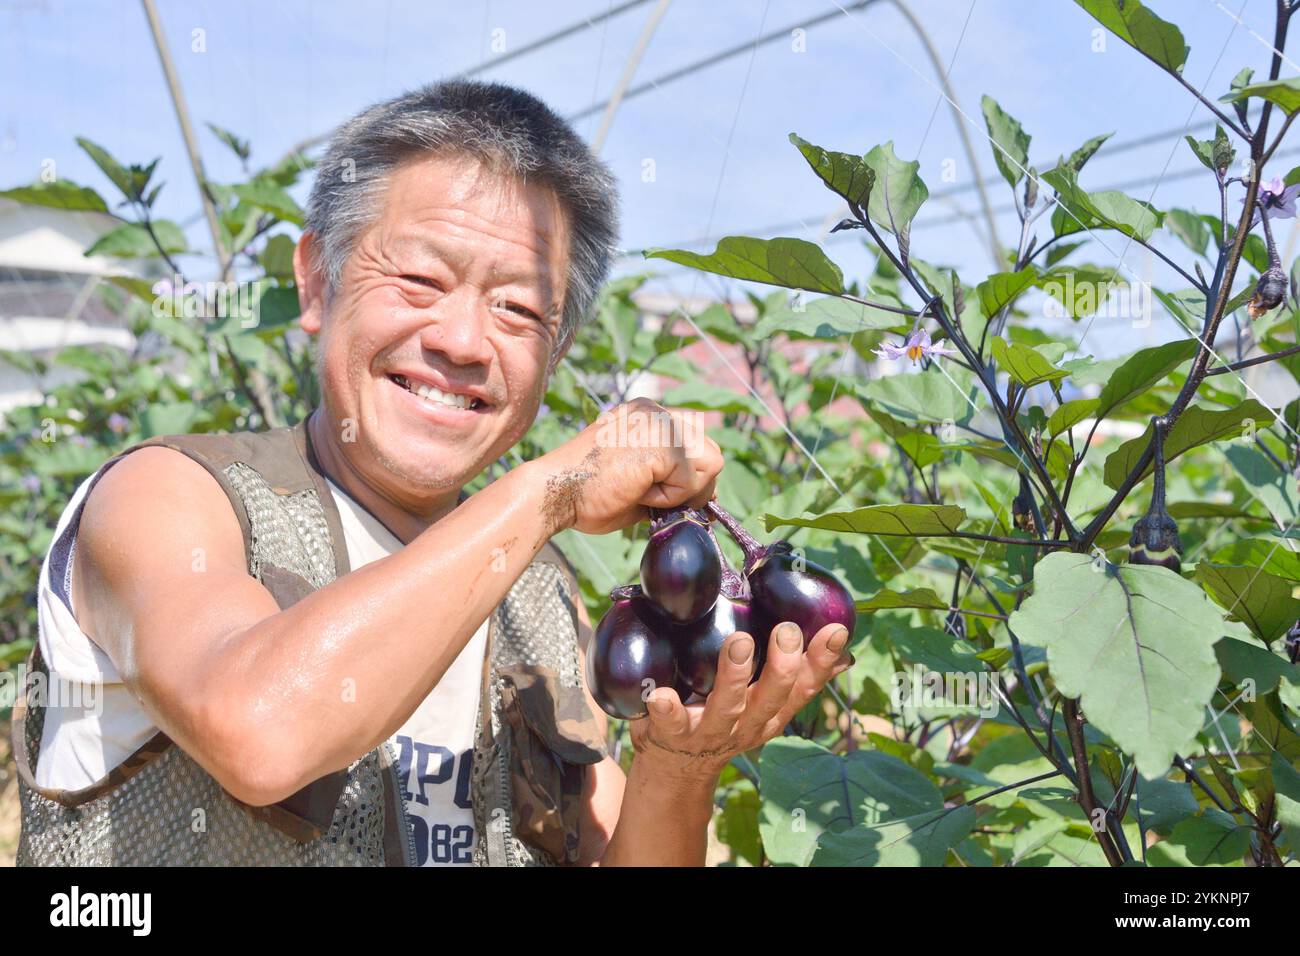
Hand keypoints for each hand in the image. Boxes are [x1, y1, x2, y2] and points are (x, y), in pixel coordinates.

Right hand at [534, 398, 722, 535]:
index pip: (695, 444)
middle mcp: (656, 411)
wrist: (553, 492)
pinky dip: (671, 497)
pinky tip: (637, 492)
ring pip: (710, 463)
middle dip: (693, 485)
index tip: (662, 495)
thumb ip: (670, 479)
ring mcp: (660, 423)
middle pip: (710, 451)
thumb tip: (708, 495)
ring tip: (643, 492)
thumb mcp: (637, 479)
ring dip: (683, 490)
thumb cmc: (586, 494)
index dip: (689, 477)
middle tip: (654, 499)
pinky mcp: (662, 443)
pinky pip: (692, 479)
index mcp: (647, 415)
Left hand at [629, 620, 854, 781]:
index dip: (821, 662)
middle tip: (786, 632)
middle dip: (782, 668)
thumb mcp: (764, 704)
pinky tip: (661, 695)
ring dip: (734, 677)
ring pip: (726, 708)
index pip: (804, 687)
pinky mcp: (672, 736)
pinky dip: (667, 710)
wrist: (677, 772)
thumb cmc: (723, 719)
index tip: (835, 631)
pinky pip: (671, 724)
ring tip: (739, 643)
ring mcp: (709, 733)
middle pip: (771, 700)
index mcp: (771, 713)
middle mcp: (746, 725)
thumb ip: (795, 678)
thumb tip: (842, 647)